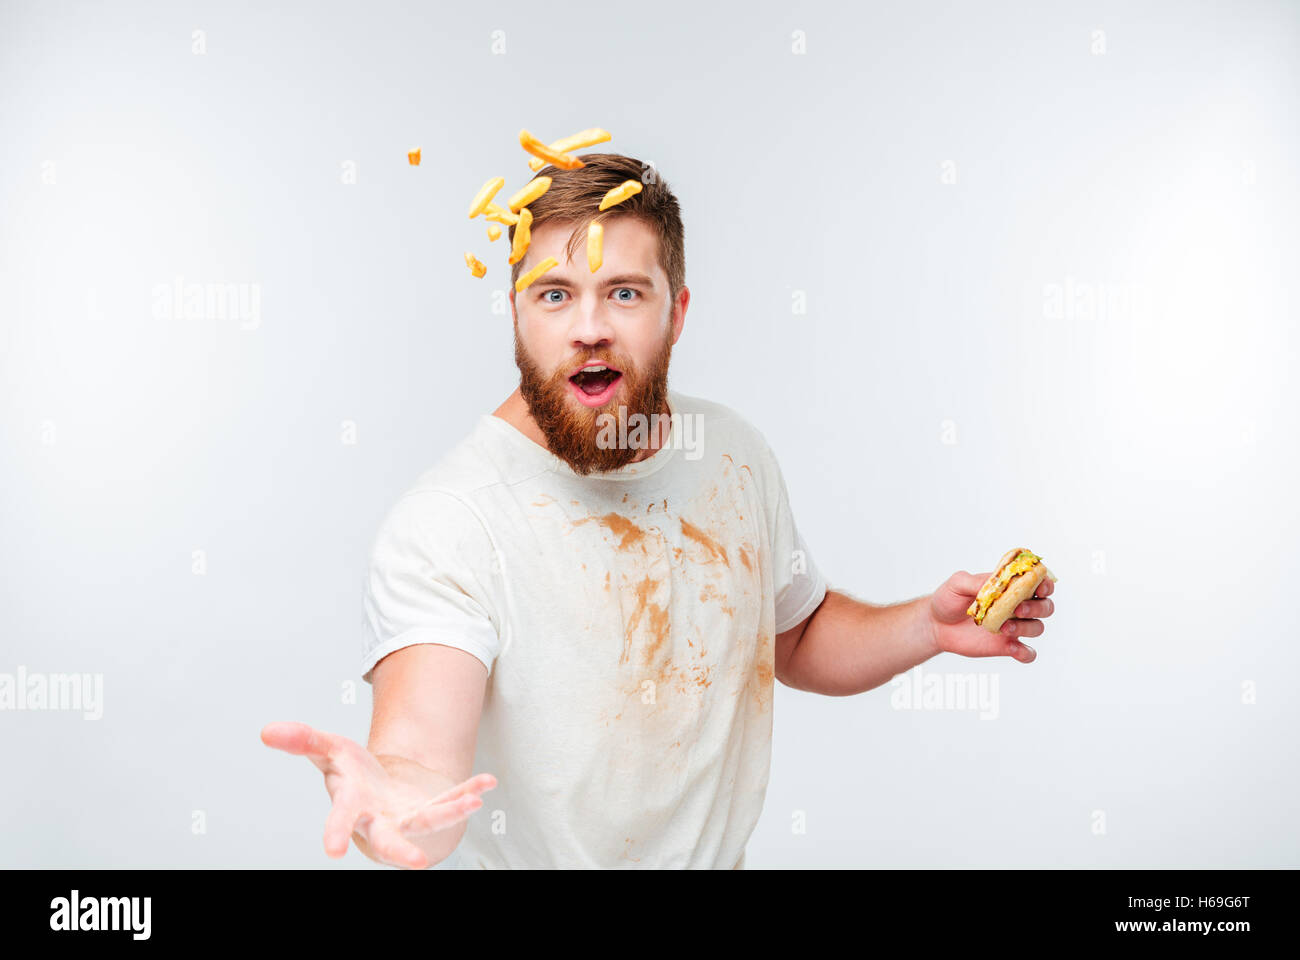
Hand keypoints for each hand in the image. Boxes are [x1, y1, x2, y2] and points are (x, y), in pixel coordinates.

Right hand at [260, 721, 495, 868]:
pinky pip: (452, 801)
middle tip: (415, 863)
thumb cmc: (352, 774)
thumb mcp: (328, 751)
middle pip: (389, 840)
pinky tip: (488, 784)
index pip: (340, 818)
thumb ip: (302, 740)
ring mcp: (409, 817)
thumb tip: (267, 730)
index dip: (334, 832)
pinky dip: (469, 791)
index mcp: (352, 805)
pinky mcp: (431, 809)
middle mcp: (381, 819)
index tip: (330, 851)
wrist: (380, 790)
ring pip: (430, 821)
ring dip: (451, 813)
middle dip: (400, 851)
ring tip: (473, 804)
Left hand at [927, 570, 1055, 662]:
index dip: (1045, 583)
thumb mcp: (957, 584)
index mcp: (1010, 586)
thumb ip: (975, 581)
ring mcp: (1014, 626)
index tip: (1039, 586)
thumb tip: (993, 582)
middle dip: (1037, 607)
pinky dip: (1026, 653)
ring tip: (1004, 628)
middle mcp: (1017, 606)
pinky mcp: (1007, 646)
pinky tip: (1012, 649)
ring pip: (1038, 628)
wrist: (936, 625)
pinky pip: (1028, 653)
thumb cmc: (949, 599)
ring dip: (1027, 628)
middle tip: (1018, 609)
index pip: (1038, 582)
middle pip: (1045, 606)